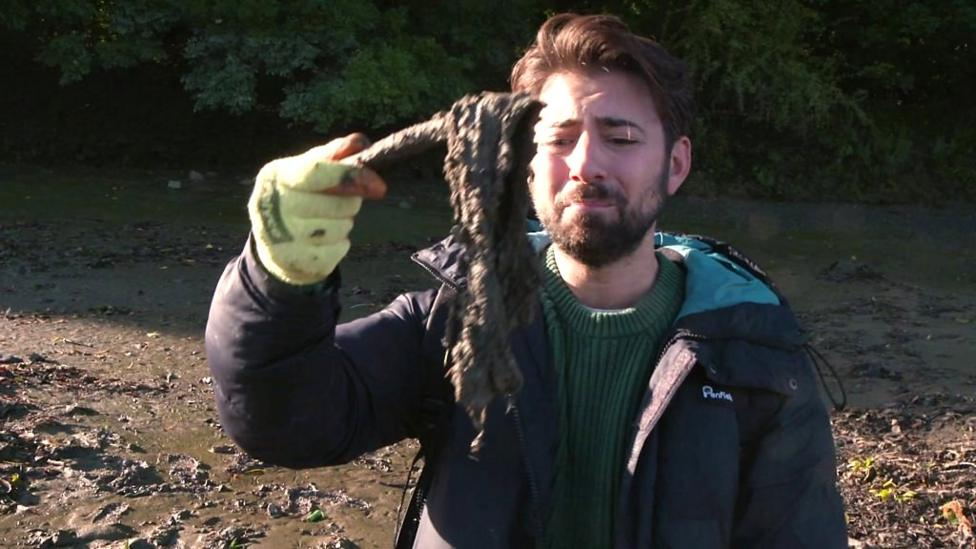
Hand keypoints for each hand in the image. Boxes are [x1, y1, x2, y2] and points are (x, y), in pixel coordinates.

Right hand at [248, 133, 386, 284]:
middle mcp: (272, 205)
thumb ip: (334, 154)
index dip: (351, 175)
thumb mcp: (308, 169)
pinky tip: (325, 241)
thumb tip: (360, 142)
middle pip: (336, 205)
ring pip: (340, 229)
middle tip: (345, 202)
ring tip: (329, 221)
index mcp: (276, 175)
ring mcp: (280, 237)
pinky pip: (337, 251)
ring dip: (344, 224)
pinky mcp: (293, 261)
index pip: (317, 171)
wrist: (273, 241)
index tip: (378, 184)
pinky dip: (339, 245)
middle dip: (351, 203)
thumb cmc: (298, 195)